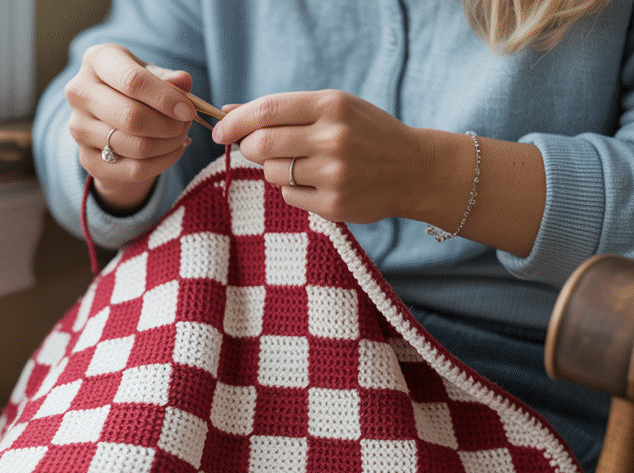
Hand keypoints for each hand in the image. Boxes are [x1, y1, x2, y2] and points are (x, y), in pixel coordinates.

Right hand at [64, 44, 197, 213]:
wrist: (110, 120)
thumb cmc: (135, 90)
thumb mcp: (152, 76)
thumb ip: (169, 78)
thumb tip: (183, 82)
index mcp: (96, 61)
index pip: (132, 81)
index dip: (165, 98)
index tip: (188, 110)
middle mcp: (80, 93)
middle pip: (131, 117)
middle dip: (168, 125)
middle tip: (186, 124)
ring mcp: (79, 128)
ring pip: (136, 146)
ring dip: (169, 145)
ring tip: (180, 136)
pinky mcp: (87, 159)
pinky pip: (134, 170)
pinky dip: (162, 163)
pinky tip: (172, 151)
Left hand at [212, 90, 437, 224]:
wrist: (414, 169)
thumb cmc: (366, 133)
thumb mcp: (333, 109)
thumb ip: (284, 111)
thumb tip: (229, 113)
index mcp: (331, 106)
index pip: (267, 111)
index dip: (235, 121)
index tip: (220, 129)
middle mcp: (333, 138)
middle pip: (261, 145)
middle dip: (249, 147)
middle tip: (255, 148)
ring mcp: (334, 174)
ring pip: (272, 173)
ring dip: (275, 169)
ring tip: (302, 164)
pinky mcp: (334, 204)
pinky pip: (289, 196)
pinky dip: (293, 189)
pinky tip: (318, 182)